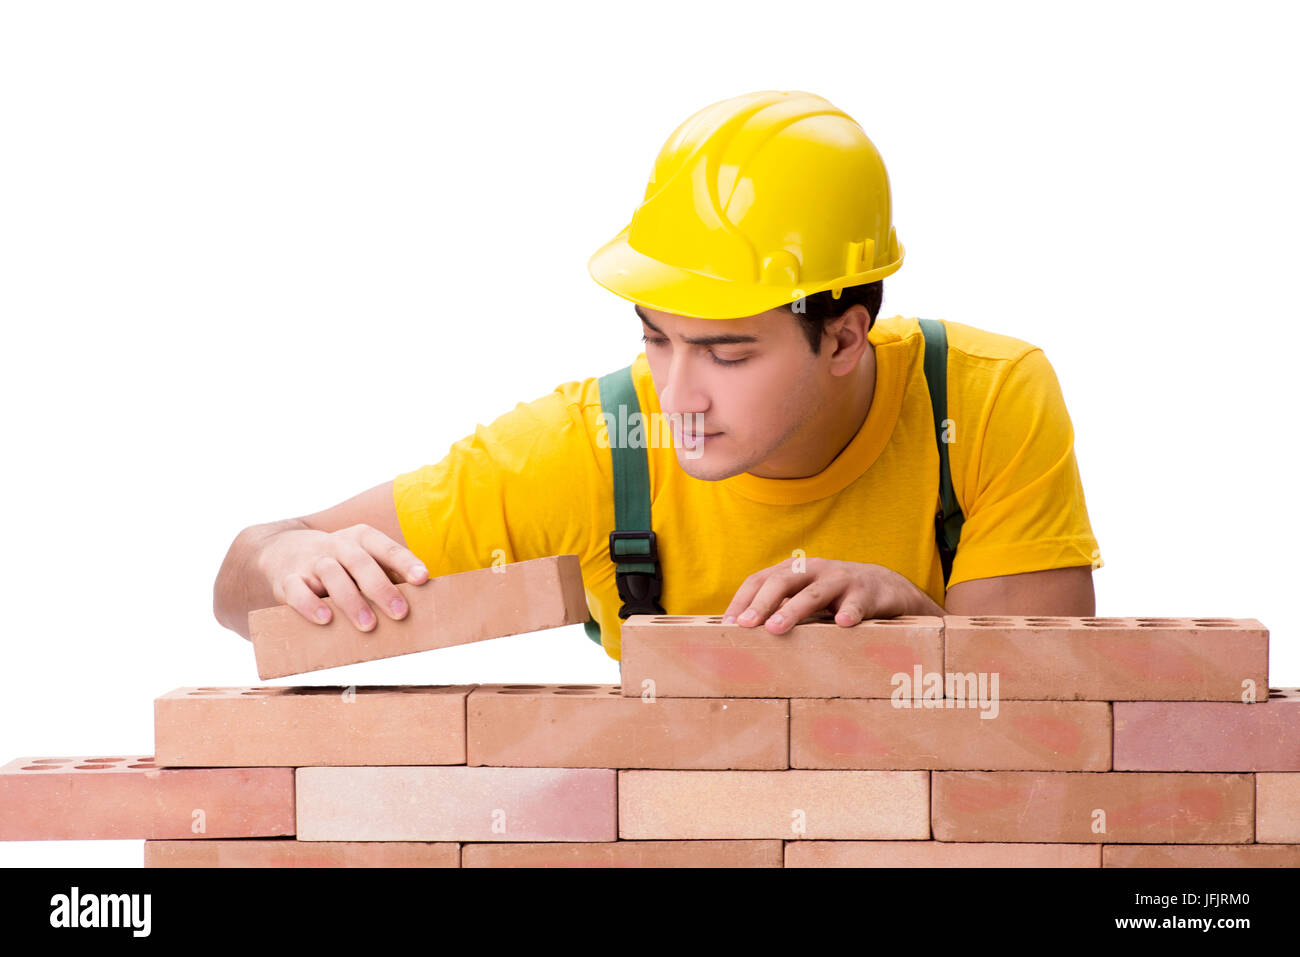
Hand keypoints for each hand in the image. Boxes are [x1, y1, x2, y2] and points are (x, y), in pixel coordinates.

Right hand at [254, 524, 428, 630]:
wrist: (281, 550)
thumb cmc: (340, 563)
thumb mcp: (363, 559)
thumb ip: (387, 576)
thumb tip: (424, 604)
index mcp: (361, 538)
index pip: (385, 548)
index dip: (405, 562)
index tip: (423, 579)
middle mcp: (337, 546)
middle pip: (360, 562)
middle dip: (382, 588)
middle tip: (401, 612)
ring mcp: (311, 562)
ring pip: (331, 574)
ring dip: (351, 600)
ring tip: (368, 624)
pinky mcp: (288, 580)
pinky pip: (297, 590)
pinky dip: (310, 605)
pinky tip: (326, 619)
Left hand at [720, 557, 929, 633]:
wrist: (886, 588)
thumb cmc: (834, 598)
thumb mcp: (805, 599)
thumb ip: (779, 610)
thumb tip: (741, 636)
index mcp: (793, 571)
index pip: (760, 580)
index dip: (742, 600)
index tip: (727, 625)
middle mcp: (814, 570)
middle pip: (782, 581)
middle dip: (762, 603)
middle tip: (747, 626)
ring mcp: (841, 579)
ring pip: (814, 593)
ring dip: (793, 609)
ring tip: (777, 628)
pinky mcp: (867, 593)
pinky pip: (857, 603)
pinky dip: (849, 612)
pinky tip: (842, 623)